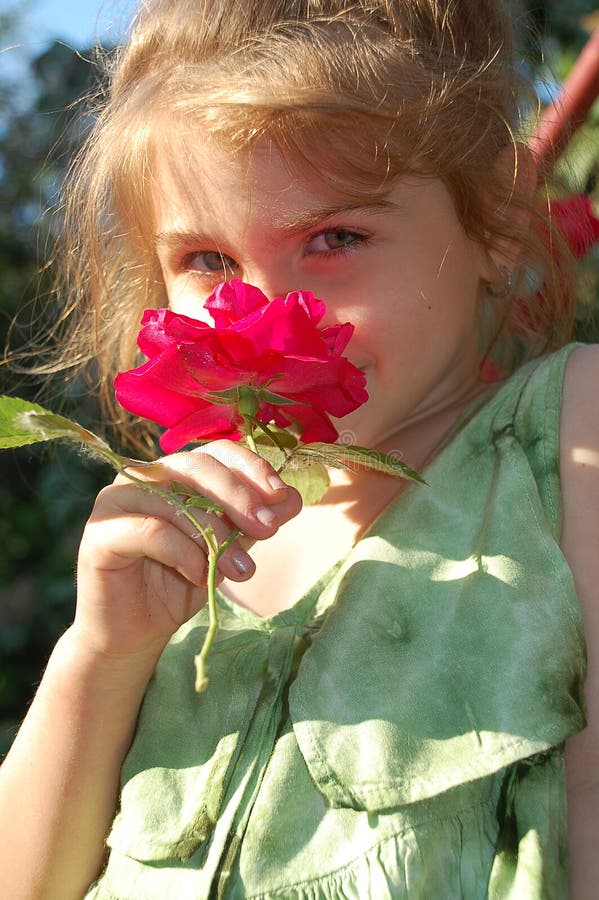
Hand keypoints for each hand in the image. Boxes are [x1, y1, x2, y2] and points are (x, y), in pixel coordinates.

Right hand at [74, 440, 301, 661]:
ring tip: (242, 570)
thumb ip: (254, 522)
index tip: (281, 496)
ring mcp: (117, 500)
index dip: (251, 469)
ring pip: (176, 501)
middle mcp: (143, 476)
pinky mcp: (100, 532)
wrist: (134, 634)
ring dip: (217, 536)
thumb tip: (291, 497)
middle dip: (239, 497)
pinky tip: (200, 575)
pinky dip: (184, 553)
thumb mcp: (229, 550)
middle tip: (269, 528)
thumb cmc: (180, 584)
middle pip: (197, 466)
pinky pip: (151, 531)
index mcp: (175, 472)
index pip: (216, 452)